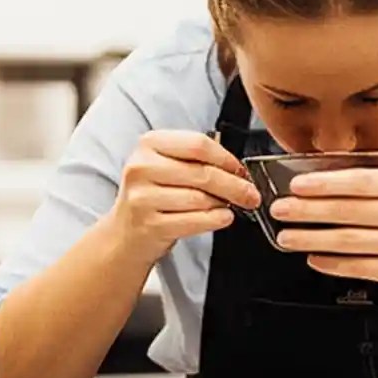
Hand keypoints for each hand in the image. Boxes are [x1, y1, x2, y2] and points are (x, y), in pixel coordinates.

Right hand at [108, 130, 260, 264]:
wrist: (126, 232)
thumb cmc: (154, 196)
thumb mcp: (167, 166)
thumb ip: (197, 160)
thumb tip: (238, 170)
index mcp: (149, 144)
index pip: (198, 144)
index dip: (227, 158)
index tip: (242, 171)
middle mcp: (142, 167)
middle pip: (203, 173)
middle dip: (235, 186)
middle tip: (252, 195)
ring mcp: (143, 197)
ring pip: (201, 198)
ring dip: (223, 204)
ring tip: (228, 207)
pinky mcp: (150, 225)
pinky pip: (195, 221)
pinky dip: (215, 220)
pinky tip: (223, 218)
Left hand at [271, 156, 377, 289]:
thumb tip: (338, 163)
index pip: (358, 183)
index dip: (324, 184)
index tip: (297, 185)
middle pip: (346, 213)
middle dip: (307, 211)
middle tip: (281, 209)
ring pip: (347, 242)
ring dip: (311, 239)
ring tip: (286, 236)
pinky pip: (357, 267)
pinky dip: (331, 264)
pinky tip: (313, 258)